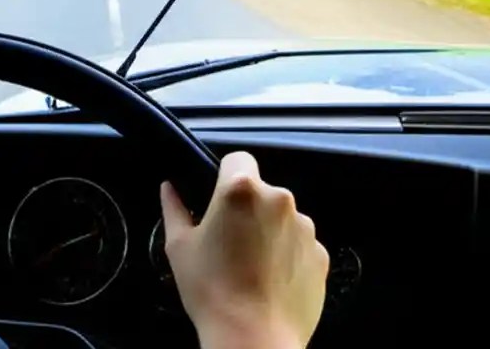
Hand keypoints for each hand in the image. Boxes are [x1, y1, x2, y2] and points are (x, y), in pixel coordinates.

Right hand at [161, 152, 328, 348]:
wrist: (254, 339)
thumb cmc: (213, 294)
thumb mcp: (179, 247)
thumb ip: (174, 208)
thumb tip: (169, 189)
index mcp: (241, 190)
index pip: (237, 159)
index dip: (224, 175)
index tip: (218, 197)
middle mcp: (279, 200)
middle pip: (261, 190)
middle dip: (246, 208)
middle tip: (228, 240)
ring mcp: (305, 228)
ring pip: (282, 217)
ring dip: (268, 231)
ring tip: (248, 265)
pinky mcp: (320, 254)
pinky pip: (300, 244)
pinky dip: (287, 255)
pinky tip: (268, 279)